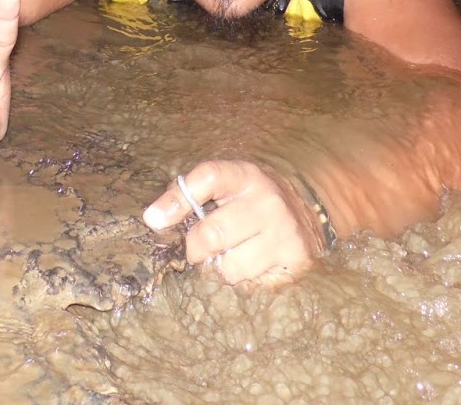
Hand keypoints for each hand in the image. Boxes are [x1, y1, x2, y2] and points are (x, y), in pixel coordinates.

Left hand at [142, 160, 321, 285]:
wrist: (307, 210)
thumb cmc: (250, 200)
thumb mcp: (226, 186)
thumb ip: (189, 195)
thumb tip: (152, 219)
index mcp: (246, 176)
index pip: (208, 178)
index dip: (176, 200)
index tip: (154, 220)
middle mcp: (268, 201)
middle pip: (212, 234)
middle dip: (196, 248)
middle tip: (201, 248)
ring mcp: (285, 232)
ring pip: (231, 267)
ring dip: (222, 268)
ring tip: (233, 255)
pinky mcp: (296, 262)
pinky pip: (252, 285)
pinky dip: (244, 280)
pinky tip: (253, 265)